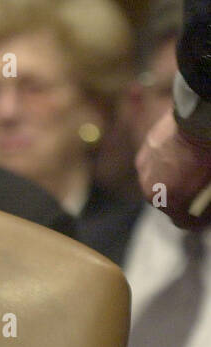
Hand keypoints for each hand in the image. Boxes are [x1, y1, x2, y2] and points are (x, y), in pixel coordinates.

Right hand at [136, 110, 210, 229]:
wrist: (196, 123)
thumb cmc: (208, 158)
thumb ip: (205, 203)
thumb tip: (204, 205)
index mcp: (168, 202)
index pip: (185, 223)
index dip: (199, 220)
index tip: (207, 215)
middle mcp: (149, 190)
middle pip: (167, 205)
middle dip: (182, 202)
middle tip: (197, 193)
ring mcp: (143, 170)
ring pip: (158, 184)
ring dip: (171, 183)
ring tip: (187, 173)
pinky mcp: (143, 152)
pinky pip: (154, 167)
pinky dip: (165, 167)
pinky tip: (179, 158)